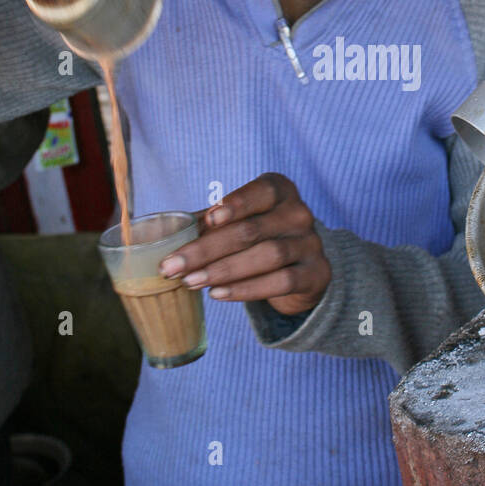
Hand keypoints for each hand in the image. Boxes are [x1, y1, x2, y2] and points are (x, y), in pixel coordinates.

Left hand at [160, 172, 331, 315]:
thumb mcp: (240, 221)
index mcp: (280, 191)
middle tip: (173, 265)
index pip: (261, 192)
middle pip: (252, 230)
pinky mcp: (316, 273)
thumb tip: (169, 233)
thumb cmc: (260, 237)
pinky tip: (218, 294)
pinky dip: (247, 289)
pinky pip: (281, 282)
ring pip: (267, 256)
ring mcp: (311, 244)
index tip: (208, 220)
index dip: (236, 204)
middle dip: (207, 250)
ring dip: (223, 271)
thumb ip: (210, 223)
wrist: (302, 267)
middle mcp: (299, 214)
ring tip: (191, 281)